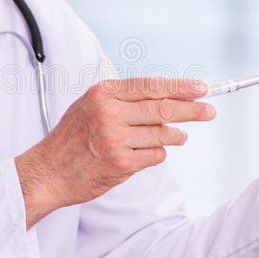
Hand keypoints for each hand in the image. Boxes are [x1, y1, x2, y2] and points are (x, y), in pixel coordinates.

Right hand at [15, 77, 214, 226]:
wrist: (48, 172)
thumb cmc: (72, 138)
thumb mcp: (90, 106)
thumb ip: (124, 100)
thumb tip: (169, 98)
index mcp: (103, 93)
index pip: (151, 86)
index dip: (180, 87)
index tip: (201, 89)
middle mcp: (108, 112)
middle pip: (164, 108)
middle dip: (192, 110)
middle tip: (210, 112)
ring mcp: (114, 139)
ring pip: (163, 134)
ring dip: (176, 136)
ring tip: (179, 137)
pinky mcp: (120, 163)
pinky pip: (155, 156)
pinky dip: (156, 154)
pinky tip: (143, 154)